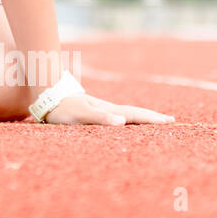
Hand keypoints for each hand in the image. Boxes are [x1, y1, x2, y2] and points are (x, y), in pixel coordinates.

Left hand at [41, 91, 174, 124]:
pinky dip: (128, 119)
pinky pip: (117, 116)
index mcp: (108, 110)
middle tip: (170, 121)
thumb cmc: (62, 108)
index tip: (170, 121)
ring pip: (127, 113)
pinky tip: (126, 122)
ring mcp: (101, 109)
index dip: (151, 119)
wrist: (46, 95)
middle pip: (134, 113)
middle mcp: (107, 109)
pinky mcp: (93, 112)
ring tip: (154, 121)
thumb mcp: (80, 114)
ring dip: (142, 118)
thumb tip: (122, 122)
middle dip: (152, 117)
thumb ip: (99, 117)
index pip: (135, 115)